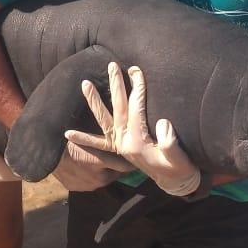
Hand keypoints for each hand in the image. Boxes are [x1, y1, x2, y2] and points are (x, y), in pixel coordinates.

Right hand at [51, 140, 132, 191]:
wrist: (45, 150)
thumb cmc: (68, 138)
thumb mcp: (89, 136)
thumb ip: (105, 141)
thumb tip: (117, 140)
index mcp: (102, 161)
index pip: (125, 167)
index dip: (131, 163)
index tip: (135, 159)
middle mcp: (98, 177)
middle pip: (114, 175)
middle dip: (114, 168)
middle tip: (112, 159)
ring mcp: (87, 185)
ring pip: (100, 180)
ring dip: (100, 173)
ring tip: (94, 163)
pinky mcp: (76, 188)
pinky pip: (86, 183)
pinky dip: (86, 177)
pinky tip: (81, 169)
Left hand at [67, 62, 200, 195]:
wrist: (175, 183)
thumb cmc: (179, 168)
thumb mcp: (179, 158)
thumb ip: (170, 143)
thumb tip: (162, 124)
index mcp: (138, 141)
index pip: (136, 108)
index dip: (137, 88)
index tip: (136, 70)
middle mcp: (124, 142)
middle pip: (118, 108)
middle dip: (115, 86)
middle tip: (111, 65)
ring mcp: (119, 145)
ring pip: (104, 120)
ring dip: (94, 101)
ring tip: (84, 83)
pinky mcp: (118, 149)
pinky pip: (98, 144)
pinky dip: (83, 138)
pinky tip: (68, 133)